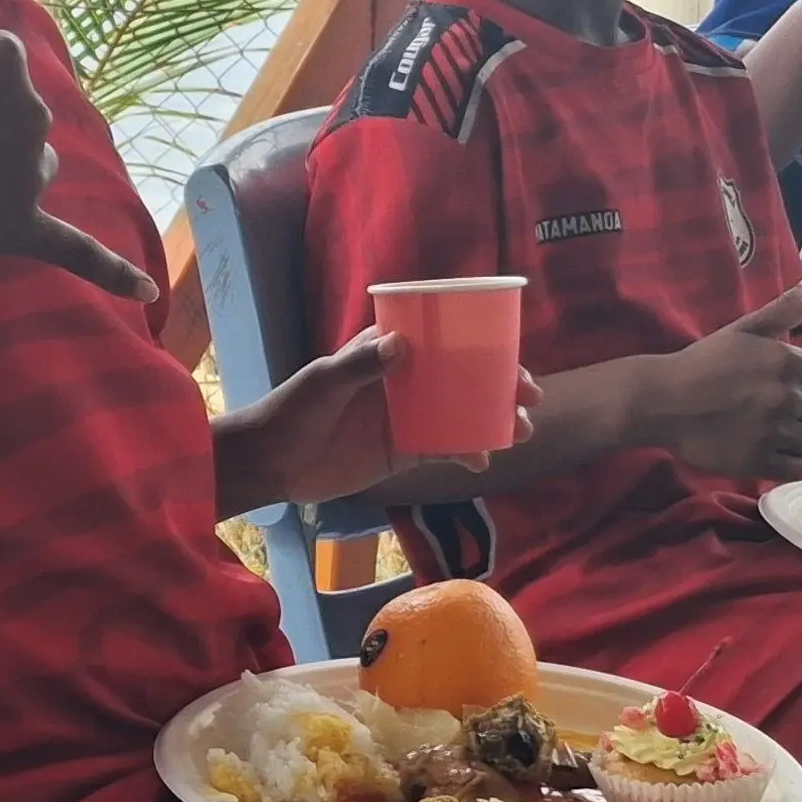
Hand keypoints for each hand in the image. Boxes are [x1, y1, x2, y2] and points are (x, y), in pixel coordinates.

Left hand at [222, 328, 538, 509]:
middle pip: (462, 376)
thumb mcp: (324, 382)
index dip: (480, 343)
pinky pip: (443, 448)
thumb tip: (402, 343)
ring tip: (521, 431)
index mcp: (386, 353)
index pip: (441, 339)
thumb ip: (360, 364)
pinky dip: (466, 452)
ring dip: (493, 419)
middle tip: (530, 398)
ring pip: (461, 413)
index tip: (510, 353)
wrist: (270, 463)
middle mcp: (403, 381)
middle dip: (500, 384)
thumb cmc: (291, 411)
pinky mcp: (402, 451)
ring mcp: (406, 417)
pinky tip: (482, 461)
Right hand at [639, 269, 801, 479]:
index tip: (789, 388)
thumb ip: (787, 305)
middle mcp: (785, 395)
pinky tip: (765, 450)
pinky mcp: (758, 461)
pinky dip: (784, 462)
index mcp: (787, 361)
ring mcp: (772, 430)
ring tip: (771, 433)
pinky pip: (794, 468)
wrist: (660, 401)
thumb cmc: (703, 362)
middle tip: (775, 412)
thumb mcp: (745, 328)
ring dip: (797, 440)